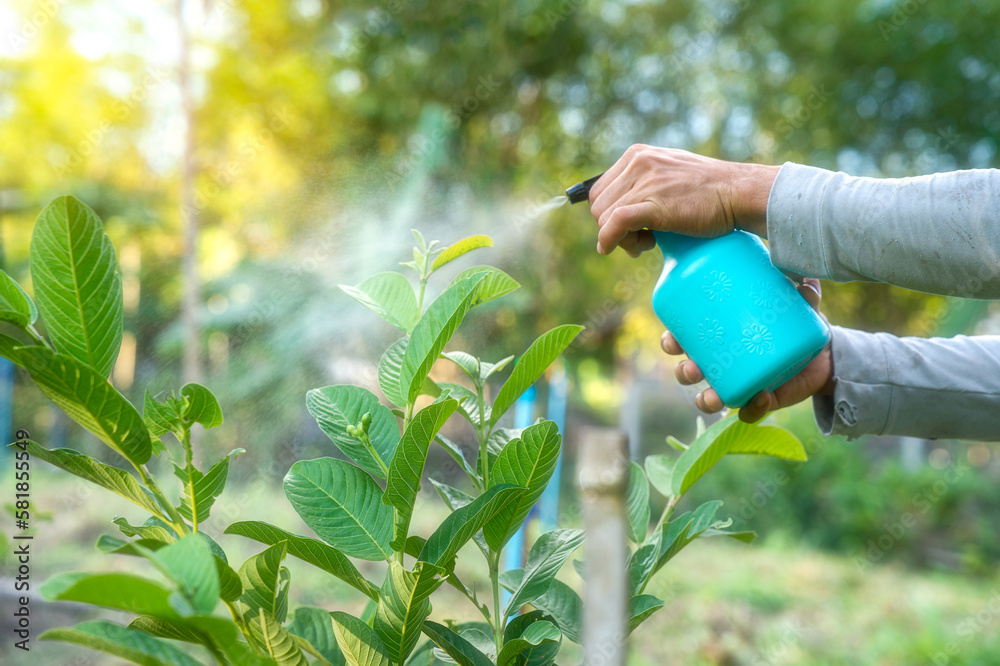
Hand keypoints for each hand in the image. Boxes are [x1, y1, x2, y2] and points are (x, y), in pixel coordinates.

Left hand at [588, 145, 779, 256]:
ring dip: (620, 239)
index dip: (608, 215)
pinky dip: (609, 240)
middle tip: (640, 239)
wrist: (738, 193)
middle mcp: (637, 163)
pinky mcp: (654, 204)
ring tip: (647, 242)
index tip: (629, 227)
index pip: (600, 190)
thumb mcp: (668, 173)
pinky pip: (615, 223)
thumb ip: (644, 182)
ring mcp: (645, 182)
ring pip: (605, 218)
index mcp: (637, 155)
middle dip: (612, 229)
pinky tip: (612, 249)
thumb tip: (618, 212)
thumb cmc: (708, 190)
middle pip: (599, 206)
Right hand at [662, 278, 834, 423]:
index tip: (672, 340)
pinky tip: (761, 398)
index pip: (685, 340)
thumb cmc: (796, 324)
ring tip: (712, 396)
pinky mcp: (760, 401)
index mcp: (719, 337)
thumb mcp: (798, 306)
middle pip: (690, 371)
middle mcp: (722, 363)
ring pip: (710, 397)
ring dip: (705, 399)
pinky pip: (749, 412)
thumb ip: (802, 292)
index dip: (671, 342)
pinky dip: (752, 409)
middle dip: (684, 372)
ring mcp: (739, 384)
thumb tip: (805, 282)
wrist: (825, 356)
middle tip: (692, 368)